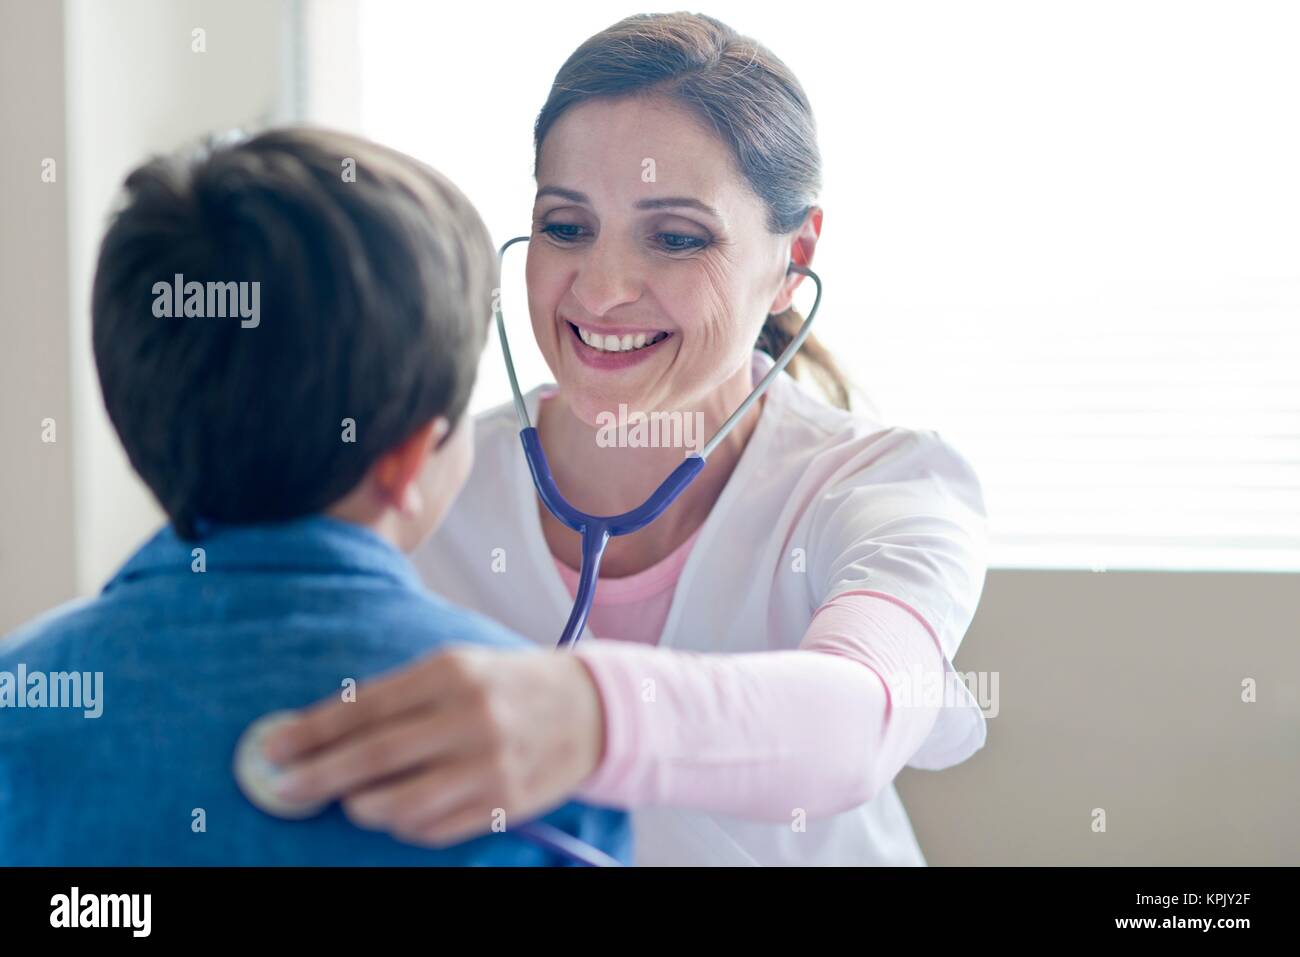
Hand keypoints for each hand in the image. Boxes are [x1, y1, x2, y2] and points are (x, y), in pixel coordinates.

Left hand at [261, 646, 605, 846]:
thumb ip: (399, 695)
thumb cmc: (508, 683)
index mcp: (452, 672)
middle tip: (280, 787)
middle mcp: (470, 717)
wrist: (589, 707)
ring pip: (400, 804)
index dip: (313, 730)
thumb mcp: (458, 666)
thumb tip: (325, 730)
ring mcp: (489, 764)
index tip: (273, 746)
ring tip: (350, 801)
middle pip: (375, 756)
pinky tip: (399, 812)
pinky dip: (405, 826)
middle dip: (318, 775)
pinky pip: (433, 829)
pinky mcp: (503, 804)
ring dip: (361, 807)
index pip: (366, 706)